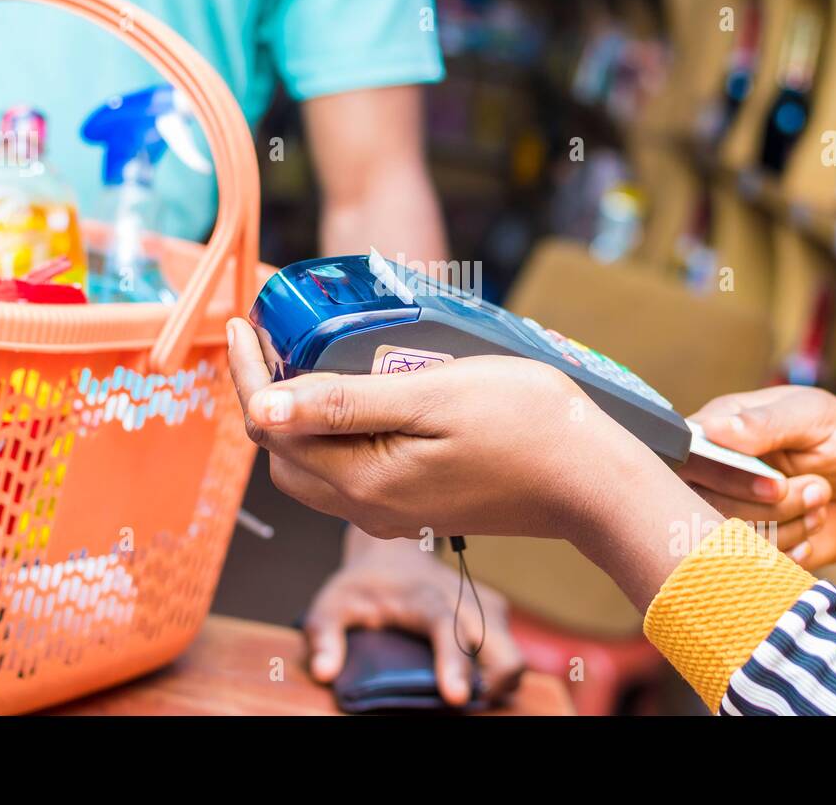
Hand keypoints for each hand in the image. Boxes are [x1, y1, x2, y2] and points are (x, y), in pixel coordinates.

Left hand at [226, 318, 656, 541]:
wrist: (591, 480)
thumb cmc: (525, 425)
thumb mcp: (432, 396)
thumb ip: (345, 402)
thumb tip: (262, 405)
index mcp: (363, 482)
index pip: (272, 428)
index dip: (248, 374)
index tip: (244, 323)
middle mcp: (369, 509)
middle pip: (286, 453)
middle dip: (268, 396)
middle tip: (276, 338)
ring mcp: (394, 513)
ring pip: (316, 466)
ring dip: (302, 416)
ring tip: (313, 358)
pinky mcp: (417, 507)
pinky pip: (352, 472)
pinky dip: (337, 433)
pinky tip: (360, 396)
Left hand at [305, 534, 524, 705]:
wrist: (393, 552)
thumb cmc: (363, 585)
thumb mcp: (331, 604)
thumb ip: (324, 635)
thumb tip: (325, 672)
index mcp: (424, 598)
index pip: (448, 628)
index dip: (455, 663)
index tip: (457, 698)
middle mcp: (463, 600)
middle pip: (504, 652)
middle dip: (494, 685)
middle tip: (461, 704)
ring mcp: (485, 605)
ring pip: (512, 656)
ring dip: (495, 682)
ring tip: (459, 691)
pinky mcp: (495, 612)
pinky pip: (507, 652)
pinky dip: (494, 673)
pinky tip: (465, 677)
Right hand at [686, 386, 835, 593]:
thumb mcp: (817, 417)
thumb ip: (766, 422)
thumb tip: (714, 429)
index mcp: (720, 427)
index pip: (689, 456)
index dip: (727, 476)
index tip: (777, 483)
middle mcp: (714, 470)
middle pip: (707, 504)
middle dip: (774, 505)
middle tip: (818, 487)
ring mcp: (729, 510)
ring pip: (731, 539)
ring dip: (790, 525)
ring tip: (820, 502)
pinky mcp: (749, 547)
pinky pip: (752, 564)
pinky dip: (794, 550)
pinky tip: (812, 527)